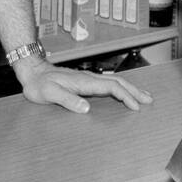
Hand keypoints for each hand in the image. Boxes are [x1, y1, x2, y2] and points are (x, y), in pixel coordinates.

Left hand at [17, 57, 152, 114]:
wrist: (32, 72)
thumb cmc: (39, 85)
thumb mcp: (49, 94)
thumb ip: (67, 100)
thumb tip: (86, 108)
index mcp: (84, 82)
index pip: (110, 87)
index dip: (125, 96)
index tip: (135, 106)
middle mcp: (89, 78)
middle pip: (118, 82)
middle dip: (134, 91)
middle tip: (149, 100)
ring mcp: (88, 79)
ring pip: (114, 82)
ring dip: (130, 88)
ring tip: (143, 96)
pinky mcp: (85, 82)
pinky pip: (108, 84)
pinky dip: (121, 88)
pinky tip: (124, 93)